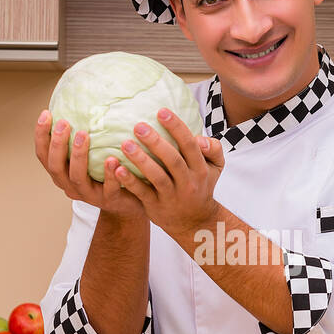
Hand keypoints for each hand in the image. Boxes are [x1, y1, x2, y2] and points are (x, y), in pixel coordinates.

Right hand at [34, 110, 145, 218]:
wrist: (131, 200)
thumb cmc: (108, 171)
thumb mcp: (92, 153)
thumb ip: (83, 134)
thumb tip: (83, 98)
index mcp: (62, 173)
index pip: (43, 155)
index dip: (41, 135)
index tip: (46, 113)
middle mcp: (70, 185)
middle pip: (56, 167)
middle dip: (57, 144)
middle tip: (64, 123)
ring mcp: (89, 195)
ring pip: (77, 177)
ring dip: (78, 155)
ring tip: (83, 134)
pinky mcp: (109, 201)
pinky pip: (108, 188)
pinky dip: (109, 174)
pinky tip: (112, 159)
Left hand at [111, 107, 224, 237]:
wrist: (195, 222)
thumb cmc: (201, 186)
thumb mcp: (215, 168)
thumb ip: (213, 148)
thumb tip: (200, 137)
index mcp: (200, 168)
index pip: (190, 146)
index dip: (176, 128)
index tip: (161, 111)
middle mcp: (187, 182)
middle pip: (173, 160)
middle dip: (156, 142)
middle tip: (138, 125)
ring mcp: (171, 196)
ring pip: (157, 177)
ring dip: (141, 160)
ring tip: (125, 144)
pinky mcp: (156, 206)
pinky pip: (143, 193)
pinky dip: (130, 182)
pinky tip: (117, 169)